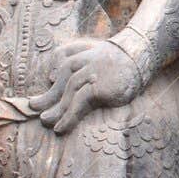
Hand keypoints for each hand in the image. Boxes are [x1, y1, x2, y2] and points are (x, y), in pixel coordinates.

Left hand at [28, 39, 145, 133]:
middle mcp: (85, 60)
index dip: (53, 69)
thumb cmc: (125, 58)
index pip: (62, 57)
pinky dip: (67, 116)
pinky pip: (78, 104)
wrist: (144, 55)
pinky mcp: (98, 87)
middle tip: (34, 106)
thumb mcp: (103, 51)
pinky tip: (60, 128)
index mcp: (85, 50)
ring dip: (56, 109)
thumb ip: (82, 55)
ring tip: (46, 122)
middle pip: (61, 77)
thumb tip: (53, 73)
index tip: (48, 79)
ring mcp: (91, 72)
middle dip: (48, 94)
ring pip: (68, 92)